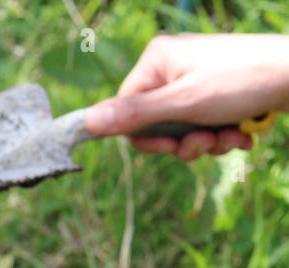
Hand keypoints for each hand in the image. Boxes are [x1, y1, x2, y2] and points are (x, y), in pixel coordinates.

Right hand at [84, 33, 288, 160]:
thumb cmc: (243, 81)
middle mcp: (173, 67)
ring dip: (207, 142)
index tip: (173, 146)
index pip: (127, 112)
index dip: (148, 138)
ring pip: (183, 129)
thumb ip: (133, 116)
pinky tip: (242, 132)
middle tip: (209, 141)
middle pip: (156, 124)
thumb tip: (84, 122)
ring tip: (232, 136)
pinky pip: (205, 124)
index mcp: (156, 62)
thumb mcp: (182, 104)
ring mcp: (197, 79)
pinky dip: (222, 135)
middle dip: (184, 142)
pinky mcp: (219, 91)